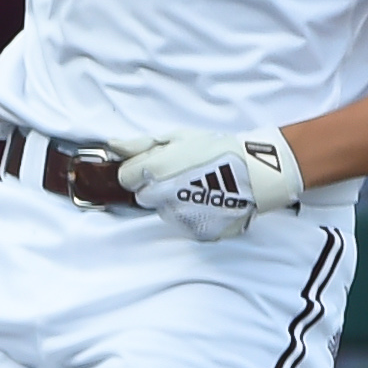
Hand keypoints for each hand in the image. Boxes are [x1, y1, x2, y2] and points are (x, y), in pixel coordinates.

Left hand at [113, 127, 301, 242]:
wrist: (253, 172)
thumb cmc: (216, 149)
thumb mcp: (179, 137)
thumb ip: (142, 144)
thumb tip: (114, 147)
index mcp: (156, 170)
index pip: (125, 178)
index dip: (138, 170)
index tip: (154, 166)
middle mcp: (164, 197)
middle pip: (142, 197)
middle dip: (154, 187)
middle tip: (179, 175)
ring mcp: (180, 216)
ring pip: (163, 211)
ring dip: (173, 201)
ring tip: (197, 186)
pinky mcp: (195, 231)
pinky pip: (182, 223)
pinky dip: (190, 213)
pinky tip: (206, 199)